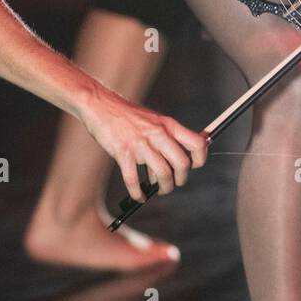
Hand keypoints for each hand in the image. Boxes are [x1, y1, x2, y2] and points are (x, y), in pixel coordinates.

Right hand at [79, 87, 208, 201]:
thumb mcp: (154, 119)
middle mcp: (158, 134)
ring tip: (158, 190)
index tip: (194, 166)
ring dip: (163, 188)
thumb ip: (168, 136)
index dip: (200, 159)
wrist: (99, 105)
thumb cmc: (127, 115)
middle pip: (182, 164)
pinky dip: (138, 193)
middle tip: (174, 183)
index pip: (197, 143)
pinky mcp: (123, 153)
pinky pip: (134, 181)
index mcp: (168, 125)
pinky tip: (139, 196)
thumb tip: (180, 157)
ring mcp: (141, 144)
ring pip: (163, 174)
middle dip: (181, 179)